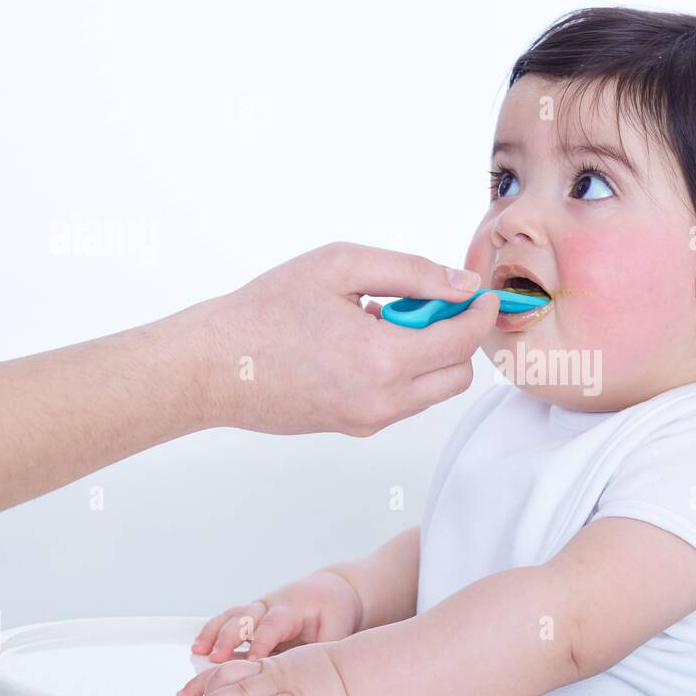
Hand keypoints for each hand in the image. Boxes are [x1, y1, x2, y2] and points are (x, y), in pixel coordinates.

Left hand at [176, 643, 361, 695]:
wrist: (362, 672)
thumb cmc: (336, 674)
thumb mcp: (298, 669)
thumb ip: (276, 678)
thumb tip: (254, 691)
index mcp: (272, 666)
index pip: (231, 669)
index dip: (205, 679)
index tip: (187, 691)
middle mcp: (273, 674)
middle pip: (230, 679)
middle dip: (202, 692)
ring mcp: (285, 689)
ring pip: (245, 693)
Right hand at [180, 241, 500, 435]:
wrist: (213, 365)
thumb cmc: (267, 310)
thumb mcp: (342, 266)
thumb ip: (412, 273)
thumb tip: (461, 286)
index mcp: (384, 359)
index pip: (462, 340)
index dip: (480, 314)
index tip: (482, 295)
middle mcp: (383, 401)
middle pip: (458, 375)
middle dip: (456, 338)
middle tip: (423, 305)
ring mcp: (368, 421)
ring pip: (432, 392)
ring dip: (428, 357)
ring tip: (381, 322)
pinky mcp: (353, 429)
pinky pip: (401, 403)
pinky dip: (401, 374)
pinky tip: (361, 345)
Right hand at [191, 569, 362, 661]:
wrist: (333, 590)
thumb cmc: (335, 612)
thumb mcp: (335, 632)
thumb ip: (319, 652)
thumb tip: (307, 675)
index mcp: (293, 608)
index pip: (274, 625)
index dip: (261, 643)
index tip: (251, 661)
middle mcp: (272, 604)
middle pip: (246, 617)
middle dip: (229, 638)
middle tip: (216, 658)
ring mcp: (260, 607)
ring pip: (232, 616)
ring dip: (214, 633)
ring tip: (198, 651)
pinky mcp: (253, 613)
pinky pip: (229, 619)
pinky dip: (212, 631)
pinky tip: (199, 646)